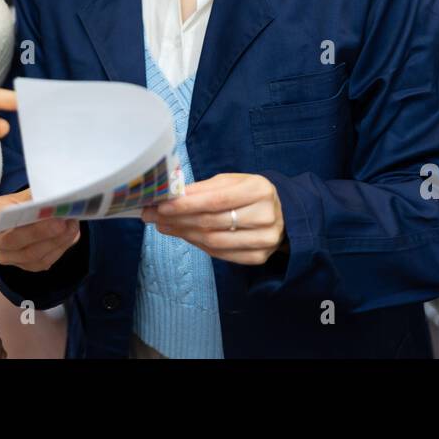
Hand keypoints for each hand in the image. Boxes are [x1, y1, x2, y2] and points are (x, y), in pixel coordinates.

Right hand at [0, 189, 80, 271]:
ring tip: (71, 226)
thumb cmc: (27, 203)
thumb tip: (55, 198)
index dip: (10, 215)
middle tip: (61, 222)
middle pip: (12, 239)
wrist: (30, 217)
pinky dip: (59, 248)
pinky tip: (70, 235)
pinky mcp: (24, 266)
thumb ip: (38, 195)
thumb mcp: (29, 193)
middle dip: (40, 231)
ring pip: (30, 254)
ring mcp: (7, 255)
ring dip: (55, 240)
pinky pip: (43, 261)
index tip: (32, 210)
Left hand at [141, 173, 285, 264]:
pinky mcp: (259, 257)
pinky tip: (184, 235)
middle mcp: (265, 216)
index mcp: (259, 190)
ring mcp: (264, 240)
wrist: (283, 214)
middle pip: (212, 222)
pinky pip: (220, 254)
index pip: (216, 200)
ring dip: (183, 234)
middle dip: (178, 219)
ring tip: (164, 226)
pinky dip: (198, 245)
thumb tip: (171, 196)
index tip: (161, 205)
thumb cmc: (250, 194)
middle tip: (154, 216)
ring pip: (213, 241)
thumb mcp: (232, 182)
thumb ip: (204, 188)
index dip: (186, 204)